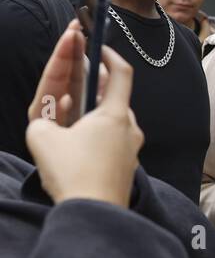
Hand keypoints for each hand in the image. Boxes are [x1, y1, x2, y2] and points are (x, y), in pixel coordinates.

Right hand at [26, 28, 140, 206]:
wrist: (94, 214)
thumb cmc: (71, 173)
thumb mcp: (41, 136)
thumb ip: (46, 114)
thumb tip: (56, 111)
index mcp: (115, 114)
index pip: (120, 72)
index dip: (107, 53)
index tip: (93, 43)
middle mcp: (130, 128)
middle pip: (112, 95)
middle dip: (91, 77)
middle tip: (75, 62)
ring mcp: (131, 148)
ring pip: (111, 117)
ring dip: (91, 105)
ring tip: (68, 102)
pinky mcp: (126, 165)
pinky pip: (111, 138)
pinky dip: (95, 129)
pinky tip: (76, 135)